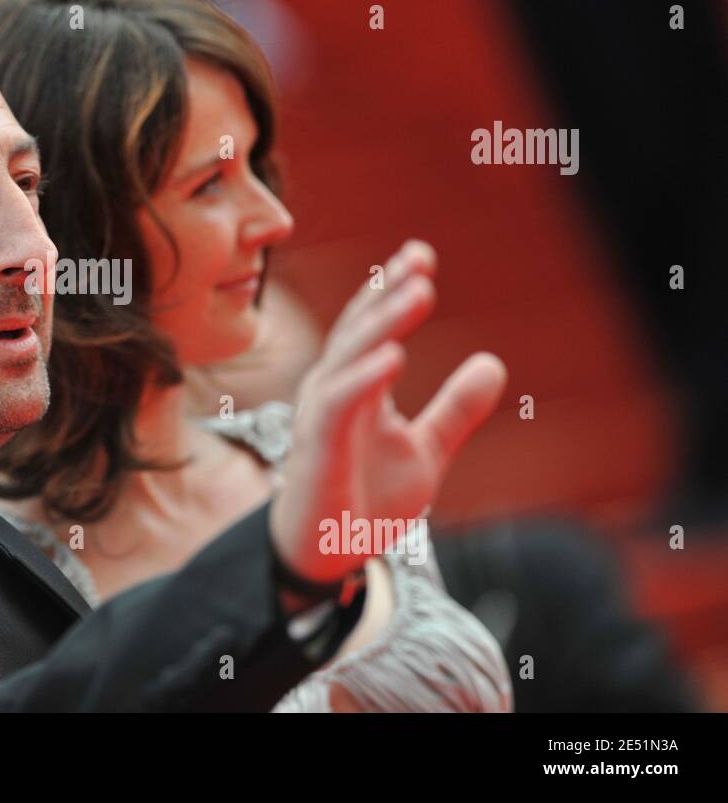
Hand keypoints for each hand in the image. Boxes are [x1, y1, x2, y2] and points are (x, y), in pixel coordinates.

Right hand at [269, 240, 506, 582]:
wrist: (327, 555)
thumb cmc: (365, 499)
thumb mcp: (425, 452)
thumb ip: (455, 410)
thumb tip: (494, 363)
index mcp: (356, 387)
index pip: (372, 327)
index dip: (392, 291)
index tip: (421, 256)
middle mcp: (333, 391)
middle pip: (359, 330)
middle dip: (388, 292)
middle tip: (420, 258)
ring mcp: (320, 416)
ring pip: (349, 356)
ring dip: (383, 322)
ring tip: (419, 291)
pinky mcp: (316, 447)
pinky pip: (338, 404)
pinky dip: (364, 377)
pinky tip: (396, 356)